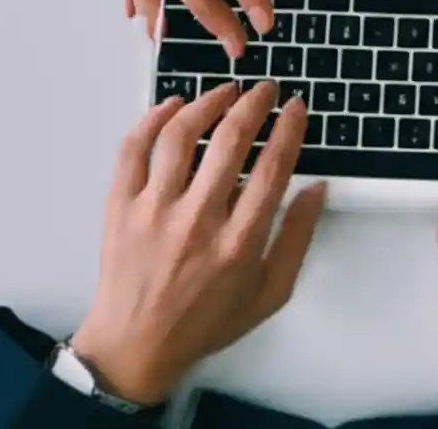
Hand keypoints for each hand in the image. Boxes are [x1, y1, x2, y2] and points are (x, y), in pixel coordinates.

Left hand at [70, 82, 325, 404]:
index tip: (296, 108)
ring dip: (207, 102)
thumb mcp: (271, 292)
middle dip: (254, 104)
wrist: (135, 346)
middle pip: (230, 141)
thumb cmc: (205, 322)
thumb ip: (298, 238)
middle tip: (265, 91)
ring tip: (224, 91)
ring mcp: (154, 212)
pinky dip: (153, 119)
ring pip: (181, 135)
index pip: (272, 168)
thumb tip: (316, 189)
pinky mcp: (120, 207)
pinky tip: (172, 106)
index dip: (289, 129)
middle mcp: (196, 222)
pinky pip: (133, 148)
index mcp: (239, 244)